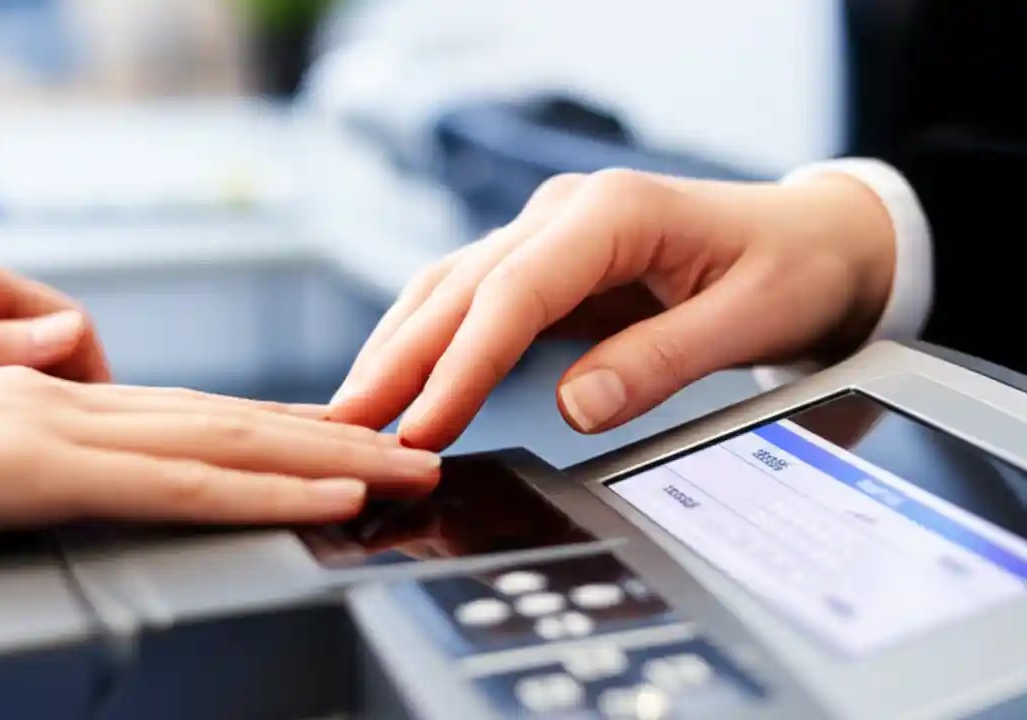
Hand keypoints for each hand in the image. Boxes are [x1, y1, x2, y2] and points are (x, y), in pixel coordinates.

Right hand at [0, 364, 439, 551]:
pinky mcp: (44, 471)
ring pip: (229, 443)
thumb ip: (23, 452)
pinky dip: (265, 488)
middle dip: (334, 437)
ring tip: (407, 464)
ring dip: (331, 457)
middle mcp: (78, 405)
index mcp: (57, 405)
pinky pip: (179, 485)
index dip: (279, 428)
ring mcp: (67, 433)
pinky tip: (327, 497)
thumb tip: (67, 462)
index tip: (343, 438)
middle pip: (234, 421)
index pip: (193, 415)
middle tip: (414, 442)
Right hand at [330, 169, 895, 448]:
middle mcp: (565, 213)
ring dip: (398, 349)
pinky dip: (427, 342)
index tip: (424, 425)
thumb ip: (660, 359)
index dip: (461, 364)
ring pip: (449, 288)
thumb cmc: (793, 268)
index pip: (513, 291)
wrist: (816, 238)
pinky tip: (397, 380)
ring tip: (353, 411)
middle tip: (347, 426)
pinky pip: (470, 301)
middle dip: (400, 359)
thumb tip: (574, 407)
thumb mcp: (750, 317)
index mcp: (613, 212)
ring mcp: (549, 234)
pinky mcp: (546, 265)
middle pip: (460, 287)